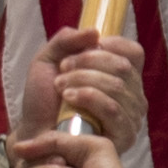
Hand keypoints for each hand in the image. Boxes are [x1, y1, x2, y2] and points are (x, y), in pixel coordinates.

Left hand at [15, 28, 147, 155]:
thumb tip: (94, 32)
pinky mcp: (124, 136)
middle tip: (63, 69)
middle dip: (88, 62)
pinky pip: (113, 109)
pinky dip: (89, 98)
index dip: (111, 45)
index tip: (86, 47)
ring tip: (61, 87)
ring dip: (83, 80)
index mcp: (121, 77)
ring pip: (117, 86)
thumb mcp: (48, 61)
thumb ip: (66, 41)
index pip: (133, 53)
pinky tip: (69, 99)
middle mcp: (132, 96)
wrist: (34, 135)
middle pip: (122, 66)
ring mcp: (131, 117)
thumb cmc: (44, 101)